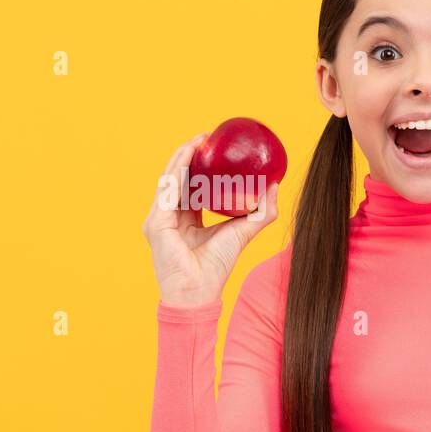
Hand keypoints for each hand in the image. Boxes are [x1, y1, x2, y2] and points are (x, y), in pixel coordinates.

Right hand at [142, 133, 280, 307]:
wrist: (199, 293)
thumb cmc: (217, 268)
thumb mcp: (242, 232)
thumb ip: (259, 212)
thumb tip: (274, 186)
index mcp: (184, 221)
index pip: (189, 187)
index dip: (199, 166)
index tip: (214, 148)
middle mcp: (168, 218)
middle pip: (177, 179)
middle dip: (190, 156)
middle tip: (208, 137)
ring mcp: (159, 219)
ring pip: (170, 179)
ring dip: (183, 156)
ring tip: (200, 140)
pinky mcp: (156, 222)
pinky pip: (167, 189)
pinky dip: (178, 169)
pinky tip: (190, 154)